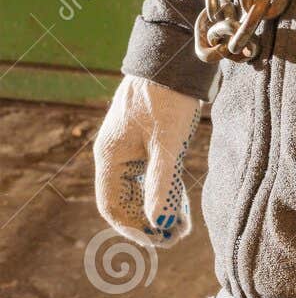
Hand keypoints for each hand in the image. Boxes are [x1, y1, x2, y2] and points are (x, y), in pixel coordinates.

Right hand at [93, 75, 200, 246]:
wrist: (174, 57)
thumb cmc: (168, 97)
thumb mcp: (168, 141)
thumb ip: (161, 182)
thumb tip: (160, 221)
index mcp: (111, 157)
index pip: (112, 206)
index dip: (133, 227)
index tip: (159, 241)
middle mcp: (115, 155)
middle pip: (125, 200)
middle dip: (149, 221)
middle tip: (177, 236)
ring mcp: (130, 148)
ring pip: (138, 189)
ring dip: (157, 208)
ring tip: (182, 225)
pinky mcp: (146, 140)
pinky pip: (149, 175)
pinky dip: (163, 190)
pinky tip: (182, 203)